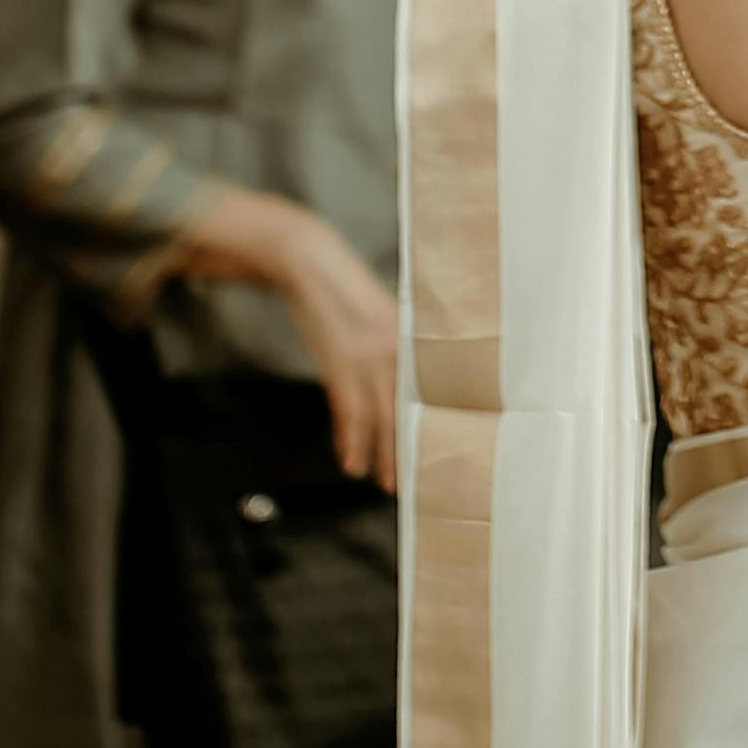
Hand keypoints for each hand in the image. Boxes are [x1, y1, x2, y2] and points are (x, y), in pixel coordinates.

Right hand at [175, 190, 407, 488]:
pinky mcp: (340, 363)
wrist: (309, 262)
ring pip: (383, 418)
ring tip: (388, 485)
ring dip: (385, 455)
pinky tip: (353, 463)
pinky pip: (350, 412)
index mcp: (410, 337)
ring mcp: (369, 357)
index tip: (438, 452)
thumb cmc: (340, 291)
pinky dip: (351, 442)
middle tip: (420, 481)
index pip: (427, 391)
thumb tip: (399, 380)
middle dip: (412, 449)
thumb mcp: (374, 318)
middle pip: (409, 410)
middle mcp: (397, 348)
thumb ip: (390, 347)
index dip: (430, 425)